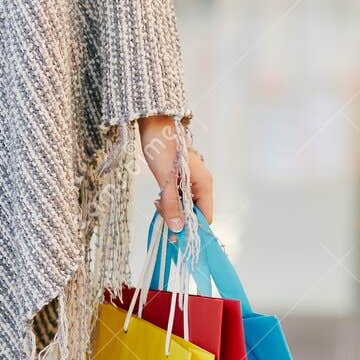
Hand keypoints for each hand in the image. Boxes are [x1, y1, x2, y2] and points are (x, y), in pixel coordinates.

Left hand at [140, 114, 212, 230]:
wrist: (154, 127)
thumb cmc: (162, 149)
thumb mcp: (165, 180)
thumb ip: (171, 205)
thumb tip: (178, 229)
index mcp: (204, 185)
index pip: (205, 217)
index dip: (191, 228)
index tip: (174, 232)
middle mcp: (201, 185)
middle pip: (194, 213)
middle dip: (177, 217)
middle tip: (160, 209)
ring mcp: (191, 183)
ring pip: (184, 207)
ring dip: (170, 209)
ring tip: (158, 201)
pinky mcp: (180, 180)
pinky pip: (177, 198)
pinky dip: (167, 201)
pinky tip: (159, 197)